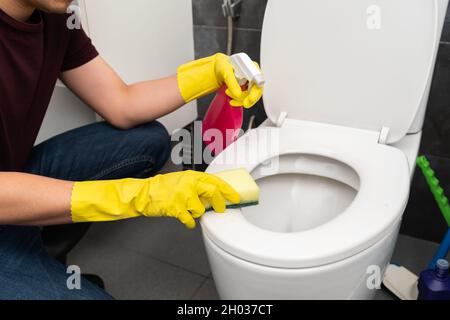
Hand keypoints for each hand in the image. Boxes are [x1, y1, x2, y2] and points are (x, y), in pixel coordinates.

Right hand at [70, 170, 239, 228]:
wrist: (144, 193)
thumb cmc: (162, 187)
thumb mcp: (182, 180)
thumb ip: (197, 185)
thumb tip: (213, 194)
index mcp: (192, 176)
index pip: (216, 181)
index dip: (228, 190)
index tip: (235, 196)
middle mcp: (189, 185)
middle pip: (213, 193)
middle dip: (219, 203)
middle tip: (220, 208)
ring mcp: (183, 197)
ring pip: (201, 209)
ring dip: (197, 213)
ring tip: (188, 210)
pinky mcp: (177, 209)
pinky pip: (190, 220)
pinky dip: (189, 222)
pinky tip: (185, 218)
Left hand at [177, 53, 263, 107]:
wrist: (218, 69)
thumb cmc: (222, 66)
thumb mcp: (225, 72)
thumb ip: (232, 82)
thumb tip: (238, 94)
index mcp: (251, 67)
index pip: (258, 80)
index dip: (256, 90)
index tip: (250, 98)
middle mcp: (253, 75)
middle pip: (257, 90)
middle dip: (250, 99)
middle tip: (244, 103)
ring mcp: (250, 83)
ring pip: (251, 96)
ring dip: (241, 100)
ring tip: (229, 96)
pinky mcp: (246, 89)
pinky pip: (246, 98)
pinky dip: (239, 101)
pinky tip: (232, 101)